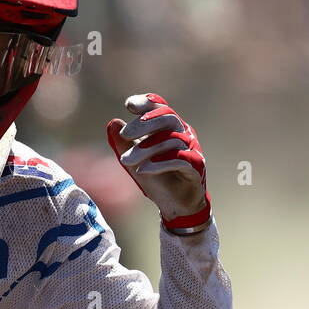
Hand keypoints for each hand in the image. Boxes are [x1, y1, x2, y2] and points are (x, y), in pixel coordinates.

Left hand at [106, 93, 210, 234]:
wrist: (174, 205)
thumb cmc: (156, 178)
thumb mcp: (134, 161)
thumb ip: (123, 143)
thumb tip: (112, 123)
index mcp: (170, 129)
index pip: (161, 108)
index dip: (147, 103)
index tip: (128, 105)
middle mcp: (184, 135)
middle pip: (168, 118)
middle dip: (144, 124)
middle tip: (124, 134)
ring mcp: (192, 150)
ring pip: (172, 139)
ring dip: (146, 148)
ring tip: (125, 160)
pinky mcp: (196, 168)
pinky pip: (180, 160)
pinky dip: (160, 163)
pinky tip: (142, 169)